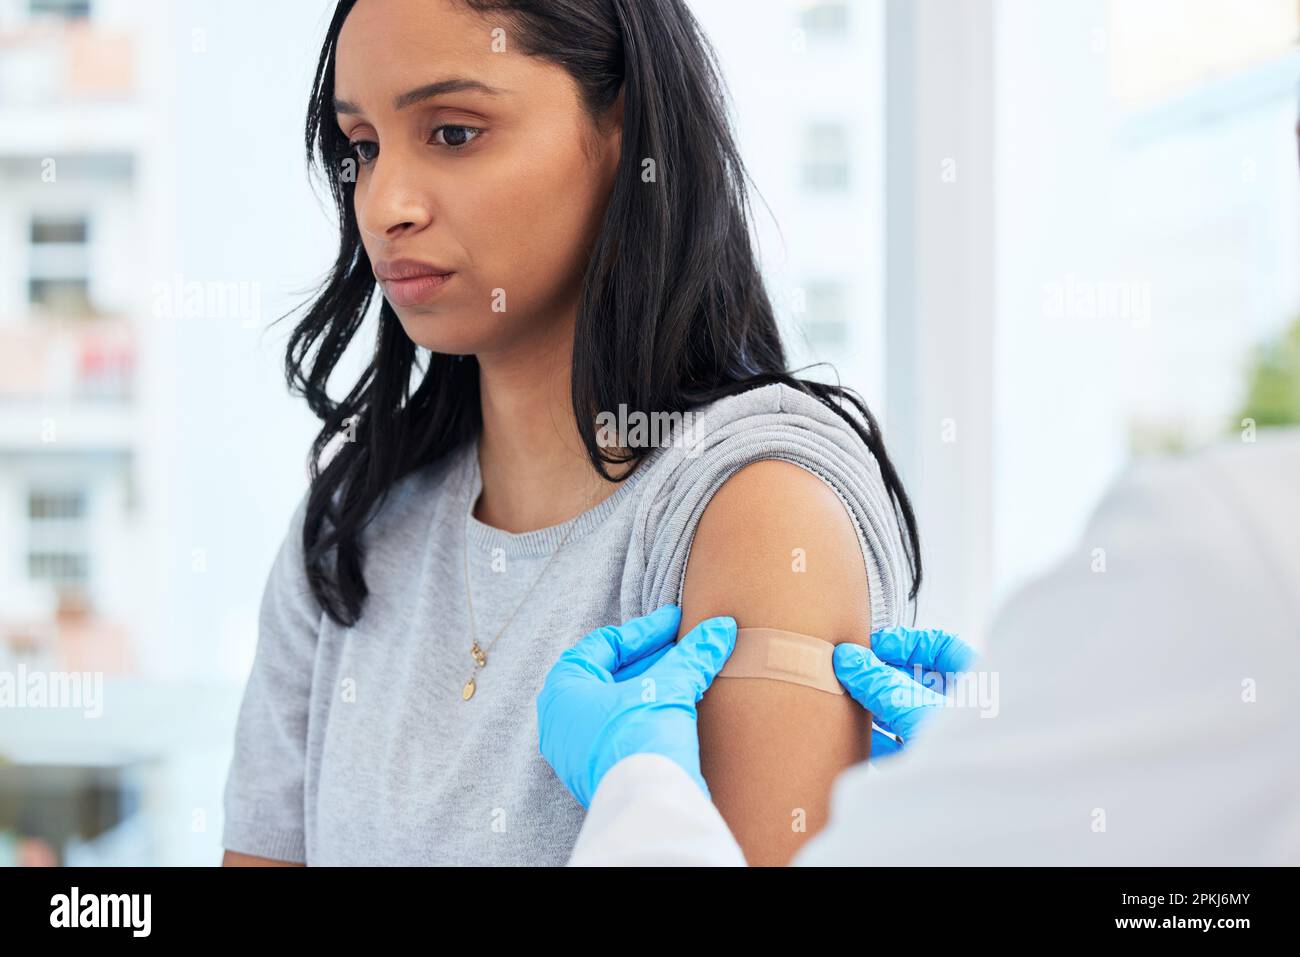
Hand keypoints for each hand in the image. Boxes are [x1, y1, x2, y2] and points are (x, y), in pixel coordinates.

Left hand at [537, 604, 737, 807]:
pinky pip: (625, 729)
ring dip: (655, 685)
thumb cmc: (640, 740)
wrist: (647, 808)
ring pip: (620, 702)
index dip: (646, 630)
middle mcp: (564, 718)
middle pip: (613, 672)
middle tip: (686, 643)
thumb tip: (720, 628)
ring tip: (689, 670)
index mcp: (563, 689)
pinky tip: (682, 704)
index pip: (606, 644)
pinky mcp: (601, 771)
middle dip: (654, 657)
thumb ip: (692, 656)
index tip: (676, 621)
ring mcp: (579, 749)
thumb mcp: (668, 689)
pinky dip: (652, 712)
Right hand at [833, 627, 976, 759]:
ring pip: (911, 714)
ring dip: (880, 710)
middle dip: (885, 678)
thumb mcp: (922, 712)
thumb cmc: (976, 754)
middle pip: (921, 681)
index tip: (874, 647)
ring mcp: (952, 739)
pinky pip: (907, 747)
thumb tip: (852, 661)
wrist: (987, 812)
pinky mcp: (936, 768)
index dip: (907, 643)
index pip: (942, 648)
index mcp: (979, 685)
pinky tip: (863, 742)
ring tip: (852, 706)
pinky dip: (884, 741)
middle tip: (855, 674)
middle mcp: (969, 709)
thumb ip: (885, 686)